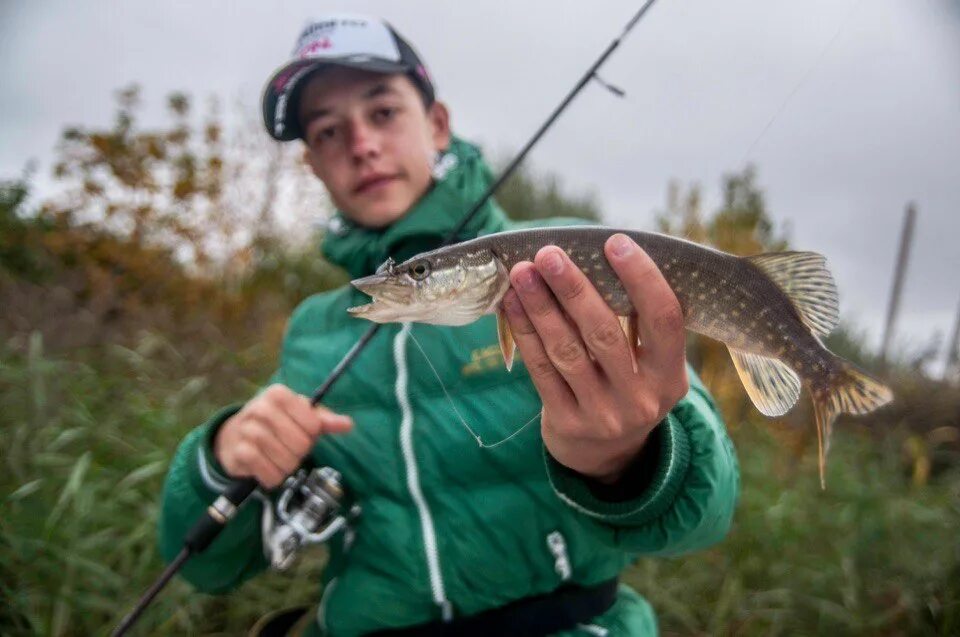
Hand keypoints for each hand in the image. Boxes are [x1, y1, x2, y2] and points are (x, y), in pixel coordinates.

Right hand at [213, 384, 352, 488]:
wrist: (236, 435)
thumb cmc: (276, 423)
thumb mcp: (300, 415)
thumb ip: (324, 420)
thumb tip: (348, 424)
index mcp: (278, 394)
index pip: (312, 424)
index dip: (311, 434)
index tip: (301, 431)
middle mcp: (260, 408)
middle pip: (300, 444)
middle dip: (300, 452)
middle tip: (289, 448)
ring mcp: (247, 430)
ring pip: (285, 459)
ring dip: (288, 466)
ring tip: (281, 459)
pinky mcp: (238, 452)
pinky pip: (268, 472)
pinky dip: (274, 477)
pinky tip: (270, 470)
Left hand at [502, 234, 688, 483]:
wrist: (607, 454)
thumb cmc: (629, 384)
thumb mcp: (651, 363)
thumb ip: (640, 321)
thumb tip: (603, 253)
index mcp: (670, 376)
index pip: (664, 320)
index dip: (642, 278)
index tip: (615, 242)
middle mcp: (640, 399)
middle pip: (605, 333)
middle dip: (574, 289)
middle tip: (549, 254)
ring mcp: (602, 414)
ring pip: (566, 350)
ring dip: (540, 306)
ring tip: (522, 272)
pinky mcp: (566, 422)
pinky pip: (541, 369)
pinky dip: (525, 332)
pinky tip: (513, 304)